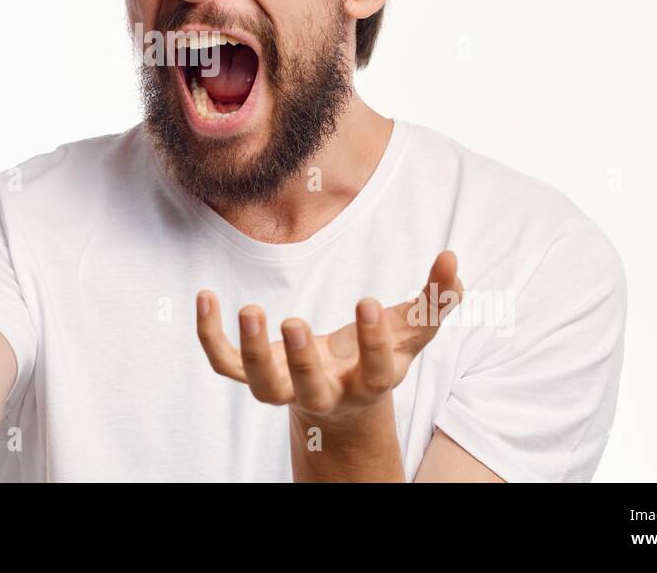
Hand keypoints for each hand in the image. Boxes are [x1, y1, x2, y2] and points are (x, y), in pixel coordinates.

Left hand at [196, 251, 463, 429]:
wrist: (343, 396)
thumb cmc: (381, 352)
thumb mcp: (411, 330)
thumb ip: (436, 299)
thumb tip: (454, 260)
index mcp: (370, 381)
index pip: (377, 370)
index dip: (373, 342)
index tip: (366, 302)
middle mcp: (326, 392)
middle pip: (310, 389)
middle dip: (301, 361)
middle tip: (293, 323)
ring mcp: (287, 388)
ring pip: (262, 384)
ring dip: (250, 351)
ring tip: (248, 309)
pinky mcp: (254, 376)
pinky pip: (224, 364)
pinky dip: (210, 336)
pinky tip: (203, 297)